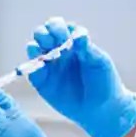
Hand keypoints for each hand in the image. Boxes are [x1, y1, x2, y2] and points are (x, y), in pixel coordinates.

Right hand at [27, 18, 135, 136]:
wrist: (102, 110)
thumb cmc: (104, 82)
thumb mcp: (99, 62)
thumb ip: (87, 48)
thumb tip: (78, 33)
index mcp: (72, 42)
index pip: (58, 26)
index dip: (57, 27)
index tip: (64, 35)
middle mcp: (57, 50)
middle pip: (42, 34)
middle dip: (44, 34)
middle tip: (51, 41)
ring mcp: (48, 65)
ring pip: (33, 48)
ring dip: (35, 46)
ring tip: (44, 52)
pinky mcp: (41, 81)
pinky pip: (30, 69)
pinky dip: (31, 66)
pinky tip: (39, 66)